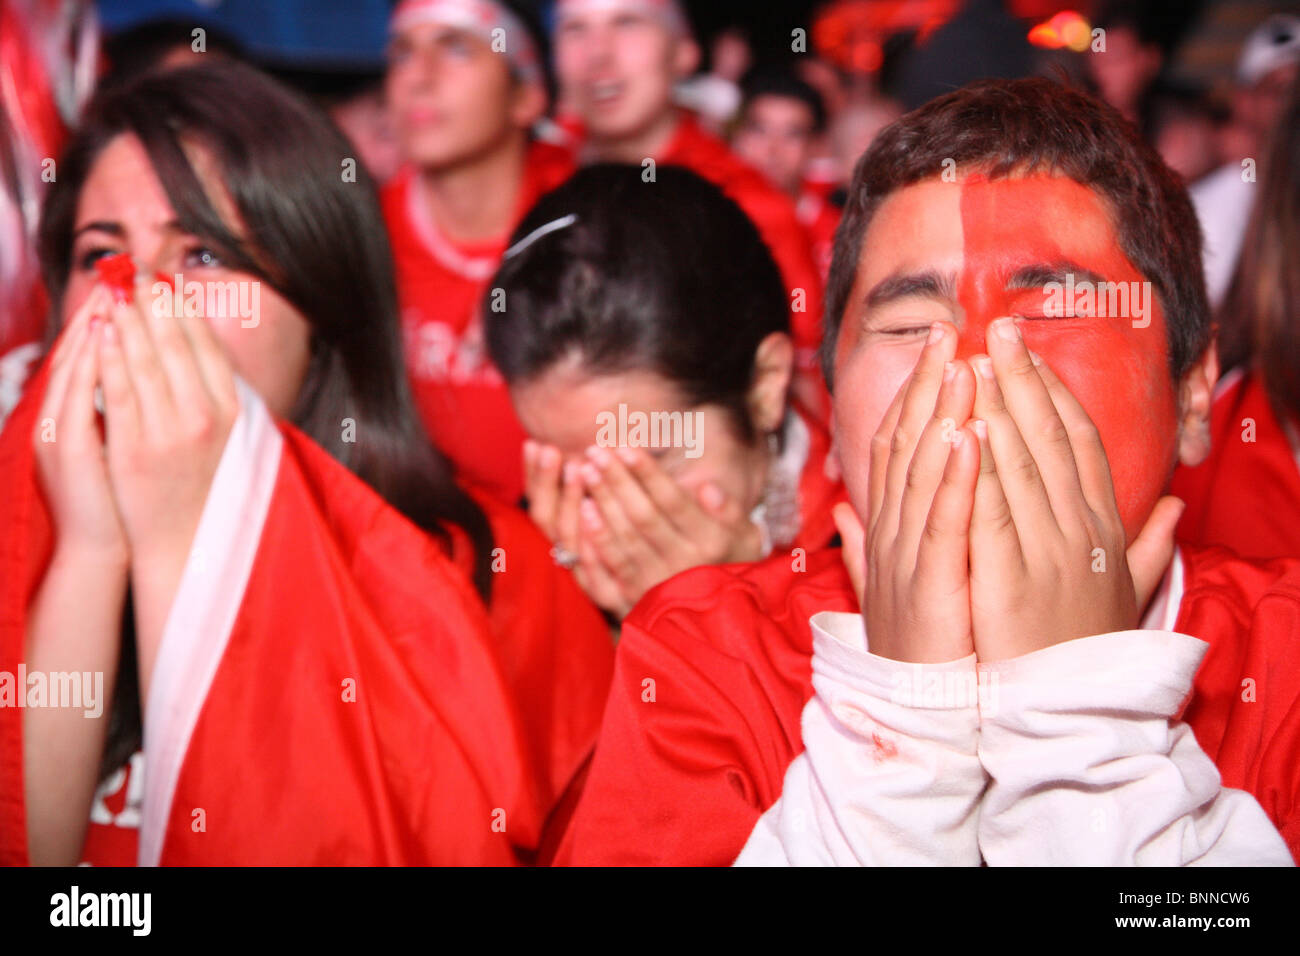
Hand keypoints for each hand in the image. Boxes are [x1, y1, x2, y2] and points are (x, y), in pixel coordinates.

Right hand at [32, 284, 127, 564]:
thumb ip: (122, 405)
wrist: (98, 545)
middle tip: (121, 276)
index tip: (125, 287)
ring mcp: (58, 429)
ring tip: (113, 293)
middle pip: (78, 351)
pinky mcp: (68, 447)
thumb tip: (144, 369)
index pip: (87, 354)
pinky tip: (103, 339)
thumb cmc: (115, 495)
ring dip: (92, 326)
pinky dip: (89, 364)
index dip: (104, 318)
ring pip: (73, 365)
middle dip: (101, 311)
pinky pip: (77, 395)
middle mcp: (58, 415)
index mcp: (69, 413)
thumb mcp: (116, 441)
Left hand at [98, 273, 238, 567]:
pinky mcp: (133, 450)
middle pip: (177, 346)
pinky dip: (110, 358)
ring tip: (115, 291)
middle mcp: (205, 419)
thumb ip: (221, 397)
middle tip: (135, 273)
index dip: (185, 310)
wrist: (184, 543)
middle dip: (154, 304)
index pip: (207, 347)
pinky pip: (119, 394)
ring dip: (129, 321)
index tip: (166, 282)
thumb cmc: (207, 489)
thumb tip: (207, 349)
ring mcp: (169, 434)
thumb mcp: (230, 440)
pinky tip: (100, 333)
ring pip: (147, 363)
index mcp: (233, 413)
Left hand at [573, 444, 763, 616]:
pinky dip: (597, 539)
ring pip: (624, 538)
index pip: (673, 501)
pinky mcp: (638, 601)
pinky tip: (583, 512)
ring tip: (585, 472)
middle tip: (596, 451)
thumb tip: (706, 487)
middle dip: (618, 480)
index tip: (624, 446)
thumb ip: (730, 510)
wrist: (720, 620)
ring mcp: (659, 584)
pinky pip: (612, 567)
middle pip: (643, 515)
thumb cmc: (733, 563)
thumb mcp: (747, 536)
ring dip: (603, 502)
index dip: (647, 473)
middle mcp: (684, 563)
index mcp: (712, 542)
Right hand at [862, 322, 978, 662]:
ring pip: (920, 474)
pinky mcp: (928, 586)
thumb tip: (842, 509)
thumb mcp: (892, 589)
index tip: (942, 352)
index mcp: (889, 532)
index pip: (898, 450)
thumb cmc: (916, 654)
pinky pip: (943, 524)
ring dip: (940, 415)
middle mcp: (890, 535)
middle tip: (948, 330)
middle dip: (926, 387)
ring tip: (960, 365)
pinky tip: (969, 437)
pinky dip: (955, 478)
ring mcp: (905, 558)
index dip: (916, 397)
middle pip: (904, 447)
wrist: (912, 717)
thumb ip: (865, 546)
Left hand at [966, 317, 1181, 660]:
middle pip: (1050, 440)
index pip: (1079, 444)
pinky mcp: (1010, 581)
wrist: (1070, 715)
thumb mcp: (1122, 595)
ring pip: (1022, 465)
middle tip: (995, 328)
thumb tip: (1172, 507)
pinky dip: (977, 469)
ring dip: (996, 406)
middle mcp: (1080, 533)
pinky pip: (991, 514)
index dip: (1053, 392)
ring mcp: (1048, 555)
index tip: (1026, 353)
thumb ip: (1147, 547)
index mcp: (1102, 529)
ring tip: (974, 359)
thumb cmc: (1085, 651)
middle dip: (1022, 379)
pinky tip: (961, 430)